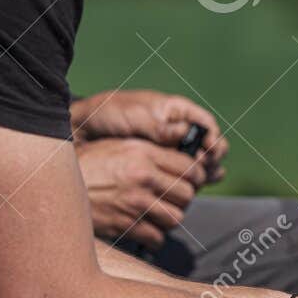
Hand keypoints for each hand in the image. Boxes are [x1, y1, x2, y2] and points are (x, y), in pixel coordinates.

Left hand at [71, 90, 228, 180]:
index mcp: (178, 112)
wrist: (84, 129)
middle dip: (209, 160)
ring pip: (200, 162)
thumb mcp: (134, 115)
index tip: (208, 151)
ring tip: (201, 182)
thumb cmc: (109, 113)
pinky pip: (184, 173)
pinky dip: (192, 180)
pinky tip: (198, 186)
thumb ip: (159, 126)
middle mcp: (180, 130)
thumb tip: (184, 132)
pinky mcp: (163, 165)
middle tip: (201, 170)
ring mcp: (173, 149)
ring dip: (204, 173)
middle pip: (209, 147)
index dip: (212, 138)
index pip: (206, 125)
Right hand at [78, 138, 206, 248]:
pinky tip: (147, 230)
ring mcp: (135, 203)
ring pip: (176, 218)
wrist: (53, 187)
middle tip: (172, 199)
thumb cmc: (87, 165)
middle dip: (183, 199)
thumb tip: (181, 159)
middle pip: (187, 194)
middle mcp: (143, 177)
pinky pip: (157, 237)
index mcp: (143, 153)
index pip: (190, 167)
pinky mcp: (125, 225)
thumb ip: (149, 152)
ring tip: (159, 214)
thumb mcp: (117, 147)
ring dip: (170, 218)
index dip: (195, 176)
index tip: (190, 180)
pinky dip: (155, 237)